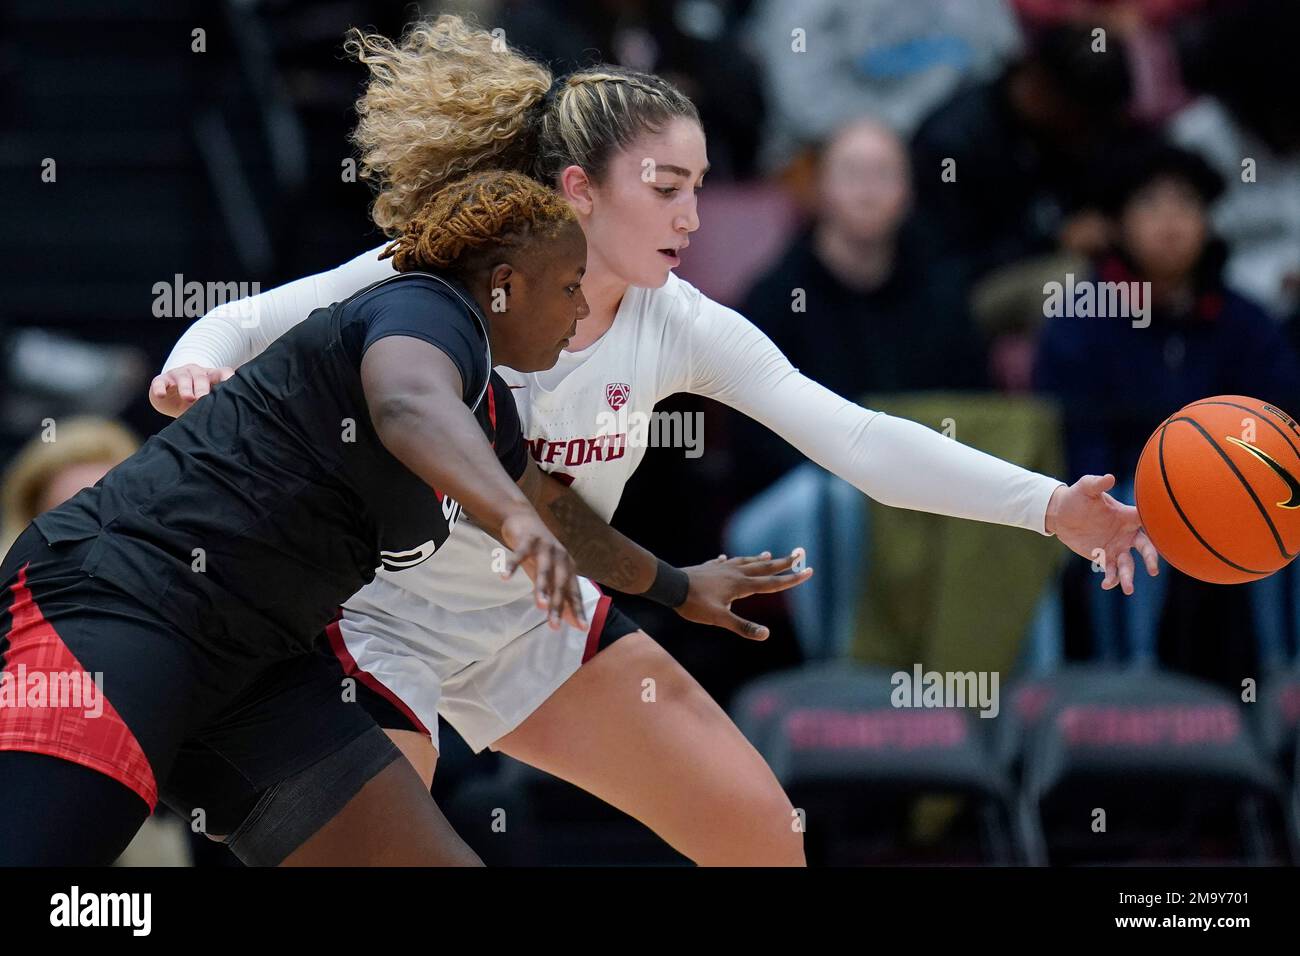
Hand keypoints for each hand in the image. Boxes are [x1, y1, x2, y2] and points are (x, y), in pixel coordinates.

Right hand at [149, 364, 234, 416]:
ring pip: (183, 377)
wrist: (171, 397)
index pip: (222, 373)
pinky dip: (160, 388)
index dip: (227, 377)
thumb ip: (215, 406)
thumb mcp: (206, 403)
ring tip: (189, 398)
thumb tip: (227, 422)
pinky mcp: (161, 379)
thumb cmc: (196, 402)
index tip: (231, 384)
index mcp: (210, 376)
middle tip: (204, 399)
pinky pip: (160, 382)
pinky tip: (161, 395)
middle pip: (201, 377)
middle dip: (203, 388)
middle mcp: (195, 372)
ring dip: (186, 388)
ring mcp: (178, 374)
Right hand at [499, 511, 587, 630]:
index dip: (578, 610)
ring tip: (539, 605)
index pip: (574, 592)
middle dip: (558, 605)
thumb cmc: (538, 553)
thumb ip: (559, 596)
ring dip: (541, 588)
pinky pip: (519, 554)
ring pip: (544, 570)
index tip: (583, 629)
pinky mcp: (528, 539)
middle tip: (555, 626)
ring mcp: (544, 547)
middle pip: (560, 584)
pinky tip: (504, 577)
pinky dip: (511, 565)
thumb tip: (572, 621)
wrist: (524, 518)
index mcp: (568, 568)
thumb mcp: (549, 576)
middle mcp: (560, 557)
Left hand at [675, 548, 813, 640]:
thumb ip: (742, 627)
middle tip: (798, 554)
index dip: (792, 579)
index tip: (809, 571)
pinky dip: (728, 561)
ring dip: (758, 559)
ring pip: (744, 562)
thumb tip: (765, 635)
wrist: (670, 586)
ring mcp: (721, 569)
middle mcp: (734, 573)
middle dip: (782, 562)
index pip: (772, 582)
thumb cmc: (694, 604)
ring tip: (768, 554)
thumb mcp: (720, 619)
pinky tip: (725, 558)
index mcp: (741, 585)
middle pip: (763, 567)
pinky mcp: (707, 569)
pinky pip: (722, 563)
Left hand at [1045, 474, 1159, 594]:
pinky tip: (1106, 585)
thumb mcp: (1085, 488)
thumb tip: (1110, 477)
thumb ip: (1097, 484)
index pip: (1147, 521)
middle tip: (1153, 570)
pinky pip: (1111, 571)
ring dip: (1129, 576)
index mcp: (1127, 516)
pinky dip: (1111, 579)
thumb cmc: (1077, 497)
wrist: (1061, 513)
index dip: (1158, 528)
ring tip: (1128, 589)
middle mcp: (1126, 533)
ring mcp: (1117, 547)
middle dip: (1151, 558)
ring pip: (1128, 564)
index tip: (1165, 537)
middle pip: (1145, 547)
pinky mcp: (1104, 557)